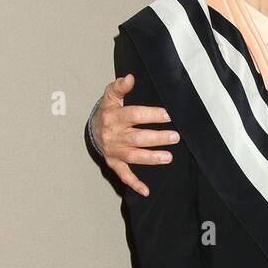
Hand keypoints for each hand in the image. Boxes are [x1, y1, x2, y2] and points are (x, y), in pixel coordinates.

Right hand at [90, 74, 180, 196]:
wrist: (91, 130)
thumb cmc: (107, 112)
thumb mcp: (110, 96)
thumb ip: (119, 87)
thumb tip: (129, 77)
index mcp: (113, 117)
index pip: (135, 115)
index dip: (152, 115)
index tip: (168, 115)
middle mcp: (113, 135)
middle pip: (137, 137)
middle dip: (157, 138)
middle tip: (175, 136)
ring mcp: (114, 151)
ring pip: (134, 156)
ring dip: (151, 158)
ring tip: (168, 157)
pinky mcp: (114, 163)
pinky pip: (124, 175)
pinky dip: (134, 184)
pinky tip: (146, 190)